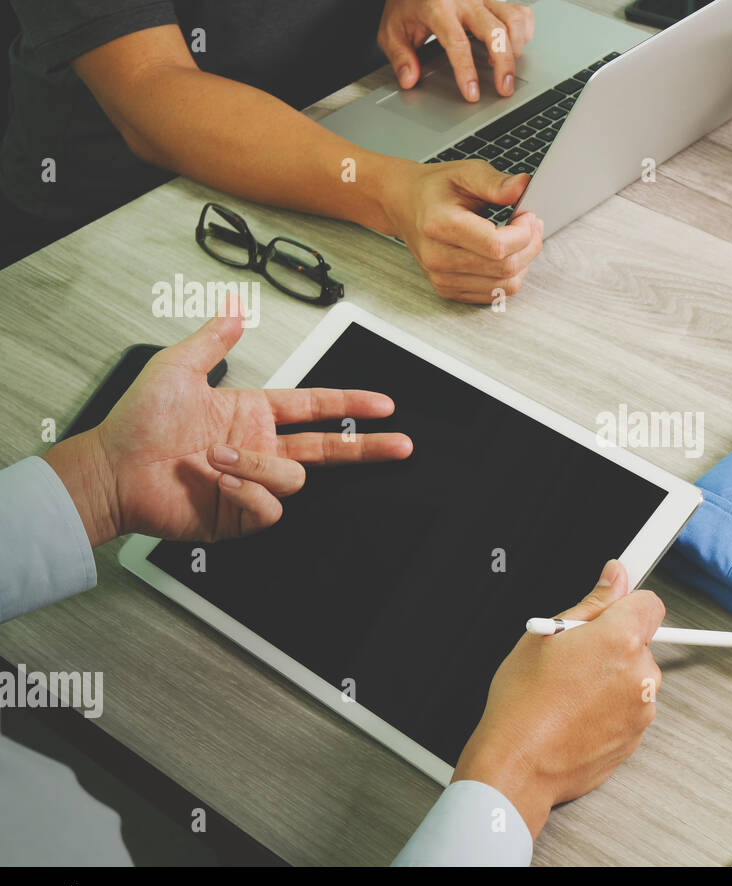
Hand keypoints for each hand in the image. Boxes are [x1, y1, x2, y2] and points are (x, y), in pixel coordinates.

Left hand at [44, 305, 412, 546]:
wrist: (113, 472)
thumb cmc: (137, 425)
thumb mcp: (175, 367)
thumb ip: (211, 339)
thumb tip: (232, 309)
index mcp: (254, 415)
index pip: (316, 408)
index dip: (350, 405)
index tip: (382, 405)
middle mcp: (260, 449)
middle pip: (330, 450)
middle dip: (368, 447)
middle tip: (401, 445)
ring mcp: (254, 484)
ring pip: (294, 478)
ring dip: (254, 465)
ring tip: (214, 457)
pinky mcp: (242, 515)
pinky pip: (270, 508)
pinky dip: (246, 494)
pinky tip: (219, 483)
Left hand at [378, 0, 534, 100]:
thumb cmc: (408, 4)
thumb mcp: (392, 30)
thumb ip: (400, 56)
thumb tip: (410, 79)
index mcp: (438, 7)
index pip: (458, 42)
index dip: (466, 71)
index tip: (472, 93)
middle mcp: (464, 0)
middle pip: (495, 32)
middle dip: (504, 64)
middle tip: (504, 89)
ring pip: (512, 19)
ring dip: (515, 48)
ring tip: (507, 70)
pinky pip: (519, 12)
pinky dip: (524, 31)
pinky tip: (514, 48)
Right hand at [381, 159, 543, 302]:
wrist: (405, 205)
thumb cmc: (434, 190)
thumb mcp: (464, 172)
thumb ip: (494, 181)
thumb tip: (521, 187)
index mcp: (440, 226)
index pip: (497, 246)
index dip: (524, 233)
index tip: (529, 216)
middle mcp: (438, 258)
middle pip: (505, 268)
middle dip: (529, 246)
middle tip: (531, 226)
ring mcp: (442, 279)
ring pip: (504, 286)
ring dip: (523, 262)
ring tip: (521, 239)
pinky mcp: (448, 290)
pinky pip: (494, 295)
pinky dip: (509, 276)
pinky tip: (507, 255)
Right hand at [453, 559, 664, 837]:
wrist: (518, 765)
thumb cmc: (523, 704)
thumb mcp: (545, 635)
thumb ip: (592, 602)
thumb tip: (615, 576)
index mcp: (621, 639)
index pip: (650, 604)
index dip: (626, 605)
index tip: (608, 613)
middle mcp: (640, 674)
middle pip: (639, 644)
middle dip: (612, 646)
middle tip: (573, 658)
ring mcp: (641, 709)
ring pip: (633, 678)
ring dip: (611, 680)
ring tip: (569, 691)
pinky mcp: (635, 737)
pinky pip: (628, 709)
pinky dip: (609, 709)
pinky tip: (575, 714)